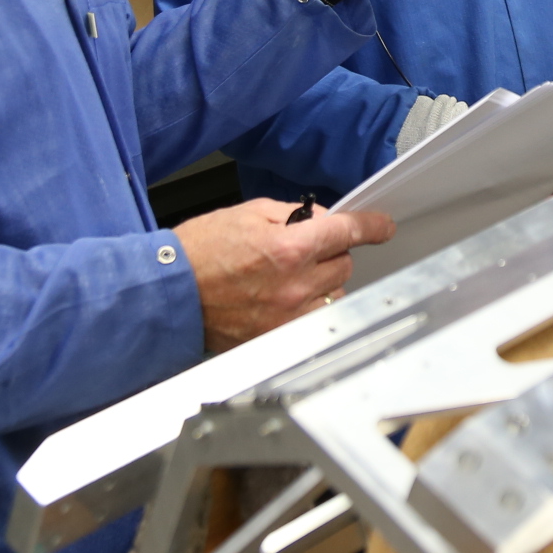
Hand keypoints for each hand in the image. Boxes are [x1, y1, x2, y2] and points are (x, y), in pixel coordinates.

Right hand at [174, 199, 395, 351]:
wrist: (169, 294)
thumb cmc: (199, 253)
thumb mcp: (246, 214)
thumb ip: (290, 215)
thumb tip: (319, 220)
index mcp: (288, 248)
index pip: (347, 233)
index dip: (371, 226)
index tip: (382, 226)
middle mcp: (294, 285)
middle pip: (343, 265)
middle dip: (329, 253)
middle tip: (301, 250)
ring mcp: (288, 316)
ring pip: (332, 294)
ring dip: (320, 282)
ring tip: (285, 277)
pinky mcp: (278, 337)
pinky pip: (313, 317)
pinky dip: (306, 306)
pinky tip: (280, 298)